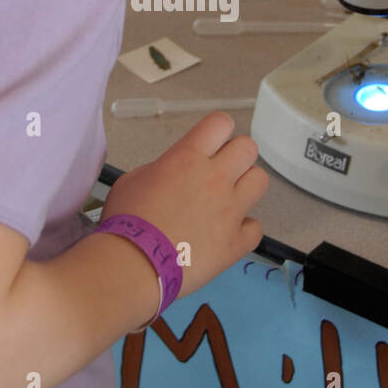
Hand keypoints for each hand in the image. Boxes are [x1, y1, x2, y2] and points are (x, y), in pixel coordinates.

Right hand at [100, 111, 268, 299]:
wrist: (133, 265)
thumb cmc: (126, 221)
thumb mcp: (132, 180)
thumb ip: (161, 169)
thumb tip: (173, 175)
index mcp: (188, 158)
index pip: (220, 122)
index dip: (216, 132)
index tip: (208, 146)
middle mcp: (215, 178)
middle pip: (248, 147)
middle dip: (235, 157)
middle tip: (218, 174)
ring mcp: (230, 210)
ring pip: (261, 181)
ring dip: (245, 188)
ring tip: (226, 202)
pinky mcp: (236, 242)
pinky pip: (256, 227)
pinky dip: (243, 230)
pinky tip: (226, 235)